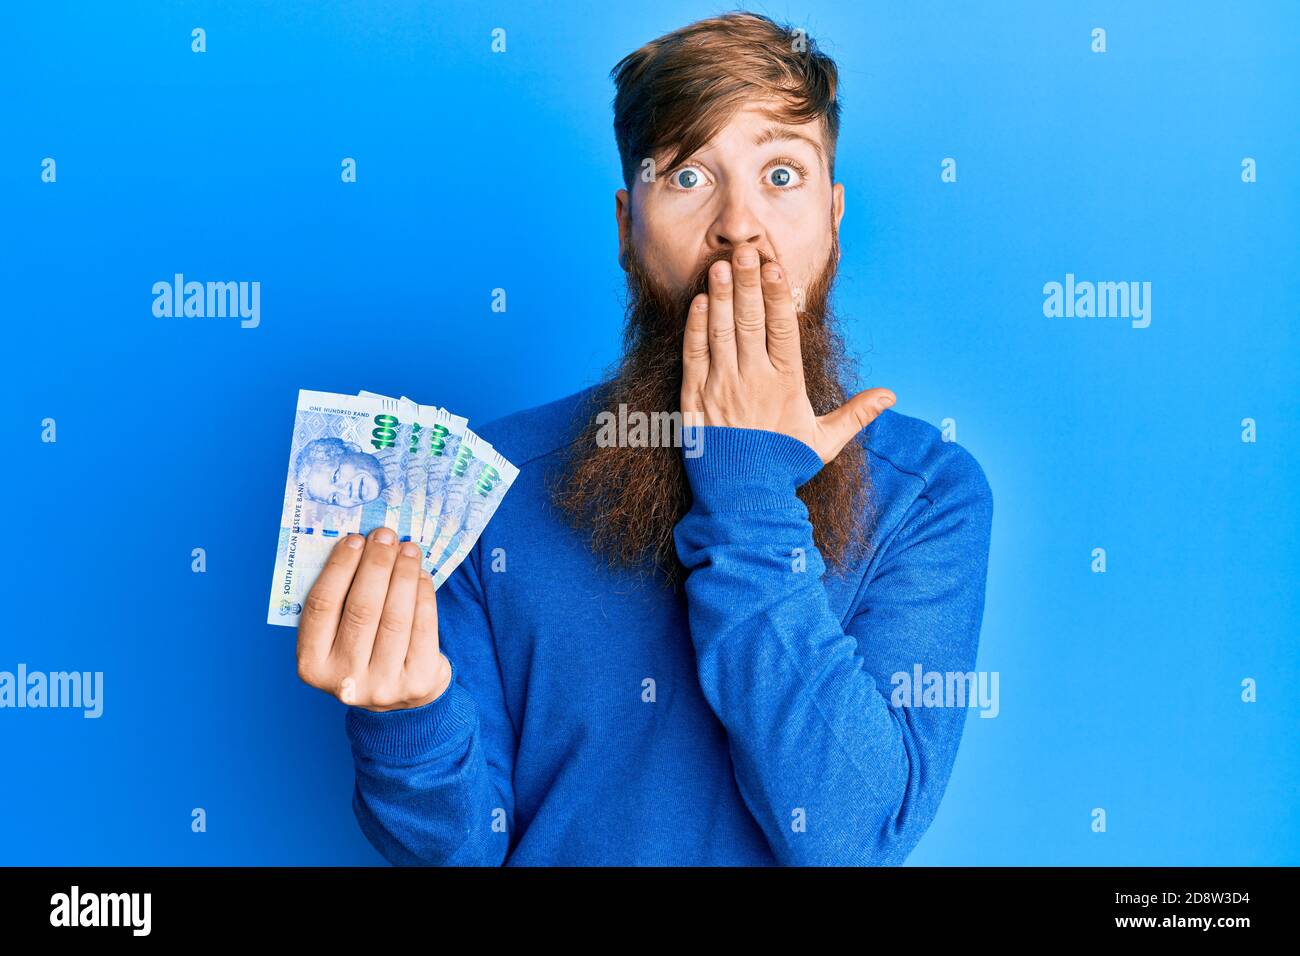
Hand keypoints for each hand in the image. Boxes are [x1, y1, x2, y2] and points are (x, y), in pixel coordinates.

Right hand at [296, 527, 450, 711]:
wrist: (402, 700)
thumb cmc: (364, 651)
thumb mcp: (338, 636)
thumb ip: (340, 601)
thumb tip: (360, 546)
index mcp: (312, 664)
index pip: (322, 606)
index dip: (339, 568)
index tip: (354, 539)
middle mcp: (344, 679)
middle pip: (362, 609)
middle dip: (376, 565)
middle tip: (386, 536)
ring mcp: (382, 685)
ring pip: (395, 616)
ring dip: (403, 574)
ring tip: (408, 549)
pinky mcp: (417, 682)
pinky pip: (423, 627)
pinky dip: (423, 595)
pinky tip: (421, 575)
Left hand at [680, 242, 895, 463]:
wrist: (743, 501)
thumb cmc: (783, 468)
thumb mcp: (823, 442)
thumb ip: (855, 415)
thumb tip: (890, 396)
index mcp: (785, 385)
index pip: (783, 330)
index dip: (779, 296)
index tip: (776, 267)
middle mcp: (753, 381)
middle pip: (751, 321)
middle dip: (750, 283)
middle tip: (746, 250)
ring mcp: (721, 388)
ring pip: (721, 332)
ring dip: (722, 296)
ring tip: (722, 265)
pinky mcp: (695, 400)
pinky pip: (695, 355)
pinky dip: (696, 327)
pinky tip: (700, 302)